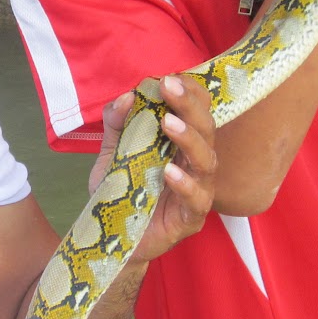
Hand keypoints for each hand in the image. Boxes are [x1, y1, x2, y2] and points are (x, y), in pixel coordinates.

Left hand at [89, 74, 216, 263]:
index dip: (188, 94)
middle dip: (189, 106)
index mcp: (180, 145)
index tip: (170, 78)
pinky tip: (170, 171)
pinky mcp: (191, 219)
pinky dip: (185, 184)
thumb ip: (116, 125)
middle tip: (170, 87)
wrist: (111, 240)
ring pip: (206, 161)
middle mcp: (194, 164)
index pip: (196, 112)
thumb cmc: (120, 195)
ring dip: (189, 139)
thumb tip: (125, 96)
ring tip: (169, 124)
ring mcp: (198, 192)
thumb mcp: (111, 155)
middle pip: (206, 130)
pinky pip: (196, 199)